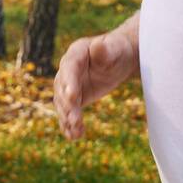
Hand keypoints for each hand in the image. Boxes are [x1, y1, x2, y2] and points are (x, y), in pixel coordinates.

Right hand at [53, 25, 137, 140]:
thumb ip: (105, 49)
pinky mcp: (74, 98)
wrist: (120, 59)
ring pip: (63, 104)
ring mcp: (69, 85)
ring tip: (76, 132)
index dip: (70, 83)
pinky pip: (69, 112)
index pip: (69, 69)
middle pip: (62, 89)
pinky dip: (70, 125)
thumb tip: (99, 45)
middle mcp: (67, 70)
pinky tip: (75, 137)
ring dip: (68, 118)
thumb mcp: (114, 48)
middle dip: (68, 106)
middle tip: (75, 120)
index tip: (73, 97)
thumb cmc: (118, 50)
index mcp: (75, 54)